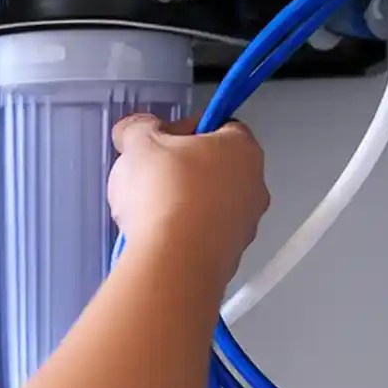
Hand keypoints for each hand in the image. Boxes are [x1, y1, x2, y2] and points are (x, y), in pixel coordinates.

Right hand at [108, 115, 268, 273]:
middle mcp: (253, 186)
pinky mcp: (229, 257)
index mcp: (242, 148)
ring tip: (147, 211)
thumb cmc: (168, 197)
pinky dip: (181, 234)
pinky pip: (202, 236)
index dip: (185, 130)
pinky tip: (155, 236)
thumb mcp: (139, 143)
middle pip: (215, 167)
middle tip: (151, 174)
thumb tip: (133, 130)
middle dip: (181, 169)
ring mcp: (244, 225)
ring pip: (208, 204)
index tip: (161, 140)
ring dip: (181, 204)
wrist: (173, 262)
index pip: (219, 125)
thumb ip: (137, 128)